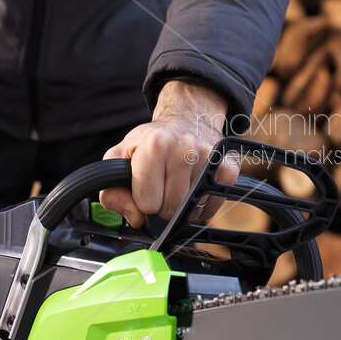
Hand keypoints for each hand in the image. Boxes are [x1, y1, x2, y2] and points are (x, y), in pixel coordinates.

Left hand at [100, 80, 238, 228]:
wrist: (186, 121)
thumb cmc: (150, 143)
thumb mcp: (119, 157)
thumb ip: (112, 191)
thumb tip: (135, 218)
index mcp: (156, 144)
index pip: (147, 203)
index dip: (143, 198)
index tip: (146, 184)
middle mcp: (186, 148)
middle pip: (170, 209)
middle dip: (163, 204)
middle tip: (163, 185)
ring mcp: (210, 159)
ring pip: (191, 211)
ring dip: (182, 206)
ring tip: (178, 184)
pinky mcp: (229, 169)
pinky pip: (212, 207)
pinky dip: (202, 205)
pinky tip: (194, 188)